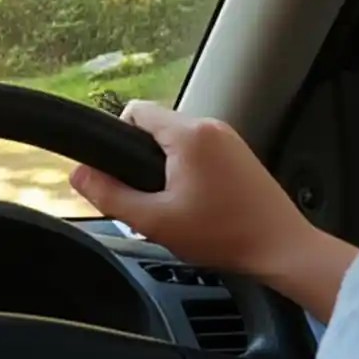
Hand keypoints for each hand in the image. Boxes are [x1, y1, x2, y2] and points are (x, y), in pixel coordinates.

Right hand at [71, 101, 311, 275]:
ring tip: (174, 206)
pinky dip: (188, 171)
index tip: (120, 175)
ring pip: (178, 141)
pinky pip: (200, 151)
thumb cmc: (224, 234)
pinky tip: (196, 205)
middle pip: (156, 126)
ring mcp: (229, 138)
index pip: (134, 111)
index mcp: (188, 134)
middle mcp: (210, 126)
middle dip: (143, 160)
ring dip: (166, 168)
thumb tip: (78, 175)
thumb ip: (110, 195)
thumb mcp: (155, 221)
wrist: (280, 247)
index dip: (117, 141)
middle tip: (149, 200)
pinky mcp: (240, 154)